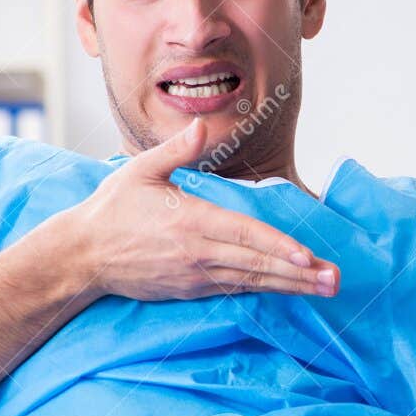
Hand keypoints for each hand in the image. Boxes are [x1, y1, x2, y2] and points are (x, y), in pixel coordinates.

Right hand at [66, 118, 340, 300]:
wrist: (81, 256)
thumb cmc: (112, 209)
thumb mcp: (140, 171)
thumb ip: (178, 150)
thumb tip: (203, 124)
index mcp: (190, 220)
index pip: (244, 236)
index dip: (277, 247)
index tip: (306, 256)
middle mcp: (198, 253)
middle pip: (257, 264)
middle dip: (299, 274)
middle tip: (334, 280)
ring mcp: (195, 275)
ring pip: (252, 281)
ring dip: (290, 286)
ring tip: (324, 289)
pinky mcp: (190, 290)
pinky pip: (235, 290)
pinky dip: (263, 290)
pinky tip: (289, 291)